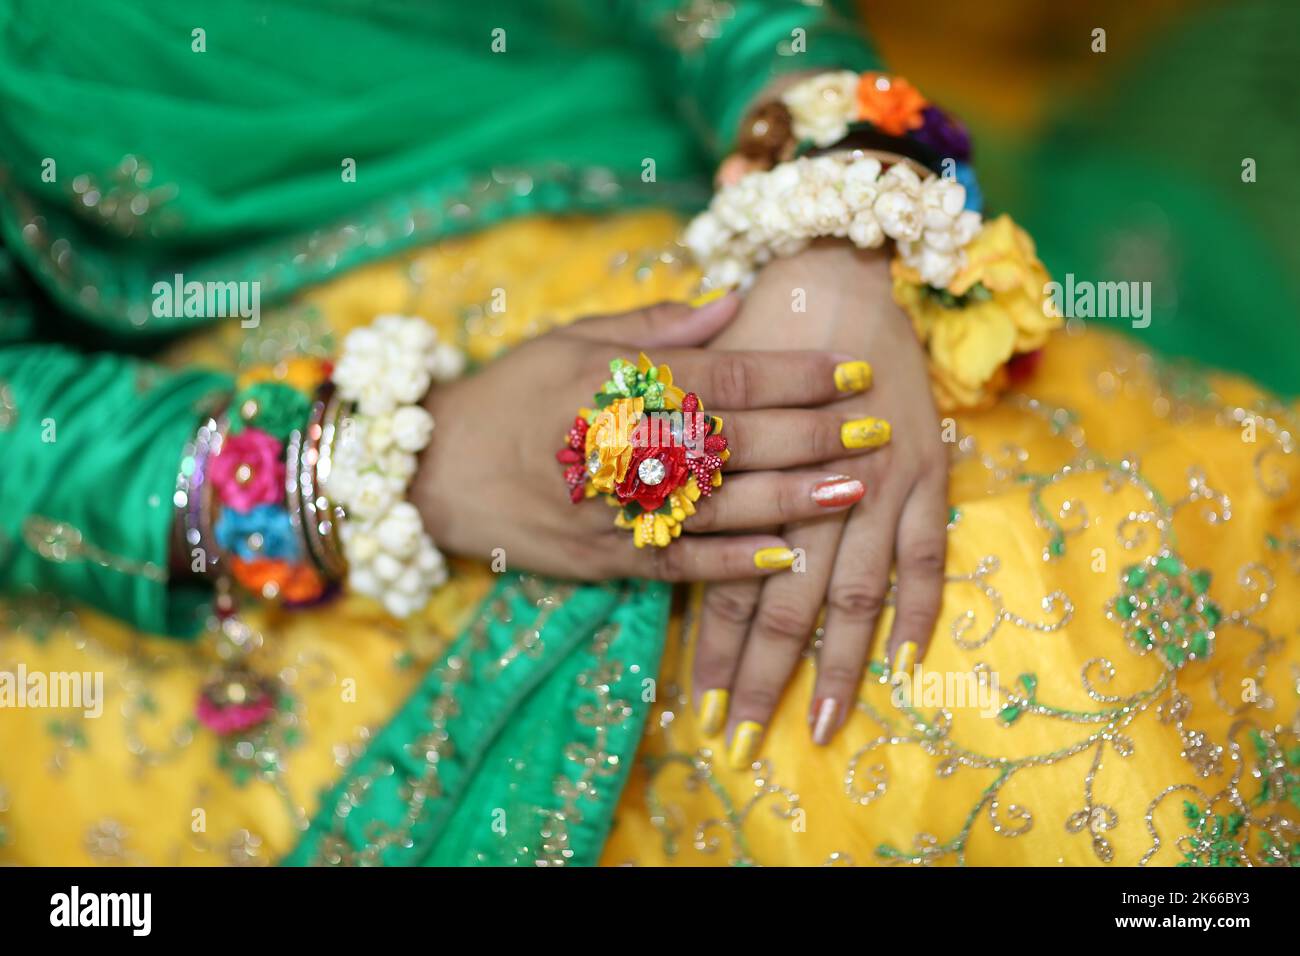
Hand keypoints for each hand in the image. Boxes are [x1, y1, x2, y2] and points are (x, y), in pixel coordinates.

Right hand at [411, 294, 888, 583]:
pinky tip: (789, 556)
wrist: (434, 473)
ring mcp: (613, 510)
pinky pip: (681, 565)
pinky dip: (736, 563)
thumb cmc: (511, 394)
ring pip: (720, 506)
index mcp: (615, 382)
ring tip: (857, 490)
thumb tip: (736, 300)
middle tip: (877, 428)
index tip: (849, 371)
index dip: (793, 374)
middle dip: (813, 435)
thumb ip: (657, 326)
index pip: (723, 375)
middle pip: (735, 440)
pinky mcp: (605, 560)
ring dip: (794, 499)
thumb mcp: (573, 339)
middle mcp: (619, 446)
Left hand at [693, 243, 948, 764]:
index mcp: (752, 472)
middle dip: (762, 674)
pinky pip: (927, 555)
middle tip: (745, 737)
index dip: (711, 644)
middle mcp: (814, 485)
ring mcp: (878, 483)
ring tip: (820, 724)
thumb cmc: (757, 329)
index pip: (724, 575)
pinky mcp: (926, 475)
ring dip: (838, 666)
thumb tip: (650, 523)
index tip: (697, 702)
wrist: (842, 270)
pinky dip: (920, 610)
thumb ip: (675, 460)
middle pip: (783, 599)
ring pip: (853, 593)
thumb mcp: (697, 377)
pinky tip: (907, 664)